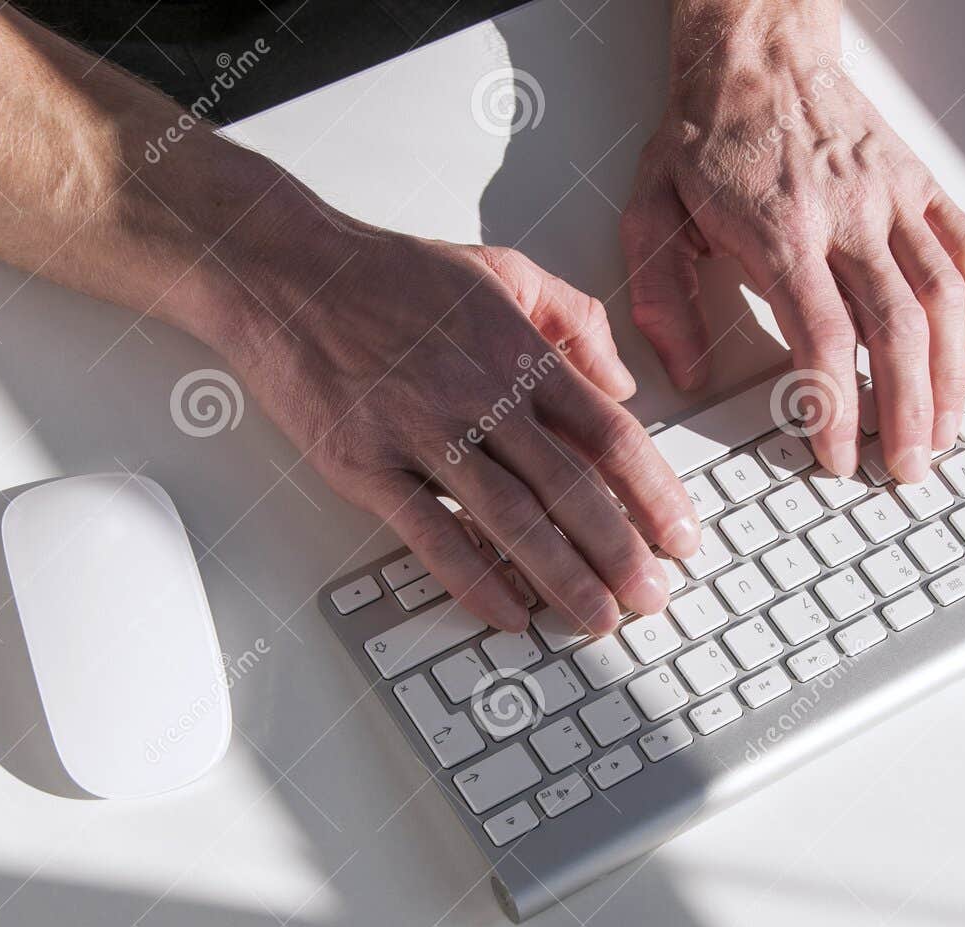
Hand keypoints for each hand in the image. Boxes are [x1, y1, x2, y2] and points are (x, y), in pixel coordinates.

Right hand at [217, 198, 699, 635]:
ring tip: (597, 620)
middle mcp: (480, 395)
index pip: (609, 434)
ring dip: (561, 577)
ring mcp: (421, 432)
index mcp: (519, 353)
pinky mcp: (365, 465)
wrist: (284, 272)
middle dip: (620, 552)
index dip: (654, 492)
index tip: (681, 536)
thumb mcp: (500, 268)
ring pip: (509, 519)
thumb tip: (623, 383)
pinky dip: (471, 580)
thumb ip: (573, 317)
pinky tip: (508, 613)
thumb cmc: (391, 277)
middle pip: (569, 487)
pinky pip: (428, 534)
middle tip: (652, 598)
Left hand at [623, 0, 964, 481]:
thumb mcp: (651, 214)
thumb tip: (682, 372)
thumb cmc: (706, 135)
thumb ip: (660, 299)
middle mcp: (848, 214)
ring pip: (945, 298)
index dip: (836, 407)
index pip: (823, 336)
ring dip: (952, 376)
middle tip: (905, 466)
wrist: (756, 52)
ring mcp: (893, 197)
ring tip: (943, 430)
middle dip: (909, 412)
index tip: (837, 454)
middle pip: (897, 329)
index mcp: (780, 229)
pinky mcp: (921, 184)